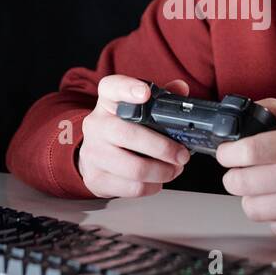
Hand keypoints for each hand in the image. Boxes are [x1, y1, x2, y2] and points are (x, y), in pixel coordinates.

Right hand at [76, 75, 191, 198]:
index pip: (112, 87)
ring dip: (163, 171)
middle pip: (129, 135)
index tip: (145, 93)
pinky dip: (152, 186)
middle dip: (164, 148)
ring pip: (134, 168)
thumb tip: (182, 88)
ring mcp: (94, 153)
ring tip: (174, 169)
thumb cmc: (122, 129)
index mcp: (108, 102)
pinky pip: (132, 187)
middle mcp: (97, 125)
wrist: (95, 157)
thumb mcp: (137, 110)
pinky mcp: (97, 178)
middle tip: (182, 155)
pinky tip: (157, 180)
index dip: (128, 89)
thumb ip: (161, 98)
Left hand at [216, 99, 275, 240]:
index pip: (248, 152)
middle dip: (234, 177)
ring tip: (265, 189)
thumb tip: (248, 109)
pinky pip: (273, 226)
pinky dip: (274, 216)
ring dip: (252, 198)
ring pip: (252, 209)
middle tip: (241, 172)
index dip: (227, 154)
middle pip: (242, 183)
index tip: (227, 153)